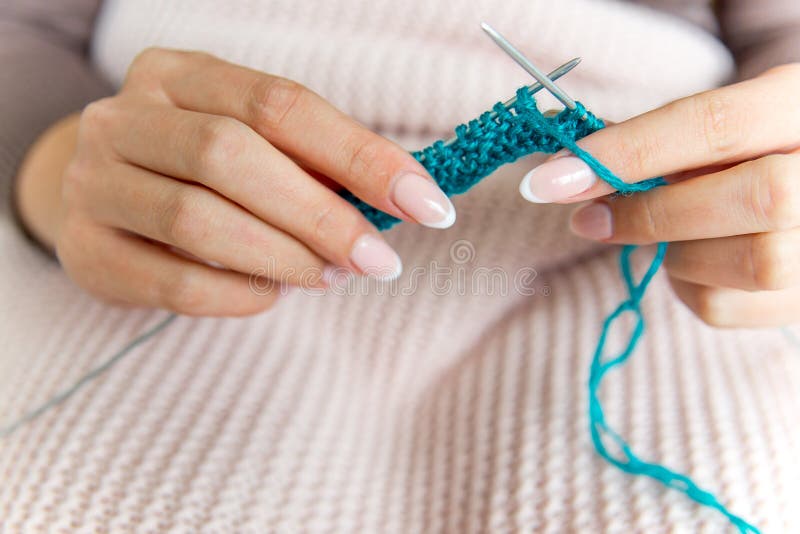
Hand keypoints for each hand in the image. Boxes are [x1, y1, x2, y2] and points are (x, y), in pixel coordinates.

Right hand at [15, 48, 455, 315]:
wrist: (101, 195)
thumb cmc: (200, 169)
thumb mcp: (252, 143)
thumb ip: (311, 161)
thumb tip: (400, 199)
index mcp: (179, 73)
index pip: (280, 104)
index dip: (360, 155)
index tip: (426, 204)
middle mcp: (125, 116)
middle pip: (230, 156)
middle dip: (322, 216)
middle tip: (379, 259)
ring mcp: (95, 182)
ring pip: (198, 219)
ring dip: (285, 257)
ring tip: (333, 276)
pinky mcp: (86, 250)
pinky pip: (174, 282)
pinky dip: (240, 295)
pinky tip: (275, 294)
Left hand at [519, 64, 799, 327]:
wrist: (798, 196)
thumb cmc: (745, 154)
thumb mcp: (719, 125)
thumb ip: (658, 141)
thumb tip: (568, 169)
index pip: (716, 123)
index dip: (628, 151)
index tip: (555, 177)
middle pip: (752, 197)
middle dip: (649, 212)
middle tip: (586, 218)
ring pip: (748, 261)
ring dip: (677, 252)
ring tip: (667, 232)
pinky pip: (727, 308)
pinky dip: (686, 287)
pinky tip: (691, 263)